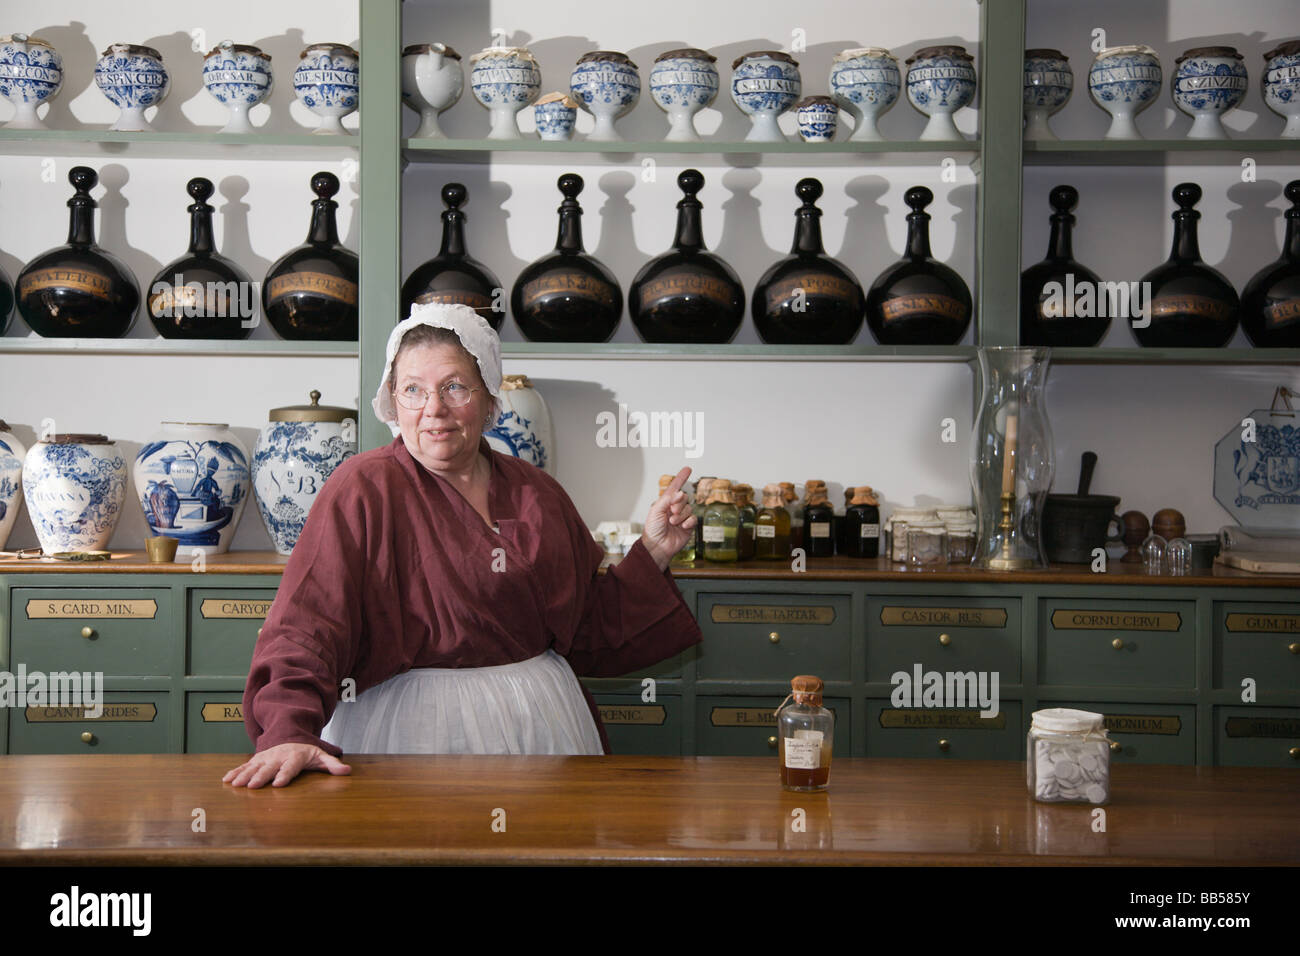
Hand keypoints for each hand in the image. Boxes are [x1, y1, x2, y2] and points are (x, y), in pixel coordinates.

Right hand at [223, 742, 351, 788]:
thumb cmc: (308, 753)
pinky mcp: (257, 759)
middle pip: (269, 767)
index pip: (290, 767)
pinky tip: (226, 779)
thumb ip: (332, 765)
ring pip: (254, 766)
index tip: (279, 784)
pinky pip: (245, 765)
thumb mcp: (321, 757)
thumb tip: (347, 771)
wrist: (291, 737)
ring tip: (235, 784)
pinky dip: (235, 771)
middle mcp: (279, 756)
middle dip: (261, 776)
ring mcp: (266, 757)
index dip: (285, 774)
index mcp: (295, 757)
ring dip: (244, 775)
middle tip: (253, 786)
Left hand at [641, 466, 695, 569]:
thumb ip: (667, 500)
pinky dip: (688, 522)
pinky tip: (682, 527)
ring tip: (673, 522)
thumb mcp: (655, 511)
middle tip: (671, 511)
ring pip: (689, 509)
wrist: (657, 546)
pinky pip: (694, 519)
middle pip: (684, 498)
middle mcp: (674, 508)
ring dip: (681, 515)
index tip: (687, 469)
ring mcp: (682, 517)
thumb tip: (679, 493)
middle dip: (678, 503)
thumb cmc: (653, 530)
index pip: (675, 487)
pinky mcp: (688, 526)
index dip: (681, 478)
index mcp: (665, 503)